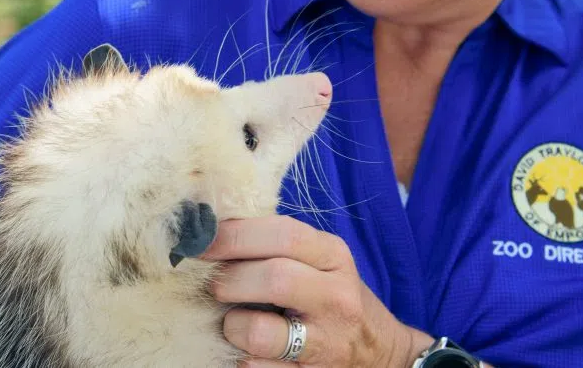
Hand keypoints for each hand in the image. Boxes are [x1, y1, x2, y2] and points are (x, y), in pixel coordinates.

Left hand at [200, 215, 427, 366]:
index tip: (200, 241)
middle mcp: (336, 297)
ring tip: (233, 323)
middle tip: (214, 285)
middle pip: (273, 278)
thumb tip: (212, 228)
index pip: (283, 234)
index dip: (234, 236)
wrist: (382, 353)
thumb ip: (276, 245)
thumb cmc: (334, 298)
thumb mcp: (321, 263)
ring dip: (232, 326)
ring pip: (260, 332)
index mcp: (334, 257)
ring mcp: (327, 342)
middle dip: (229, 279)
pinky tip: (248, 351)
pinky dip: (243, 360)